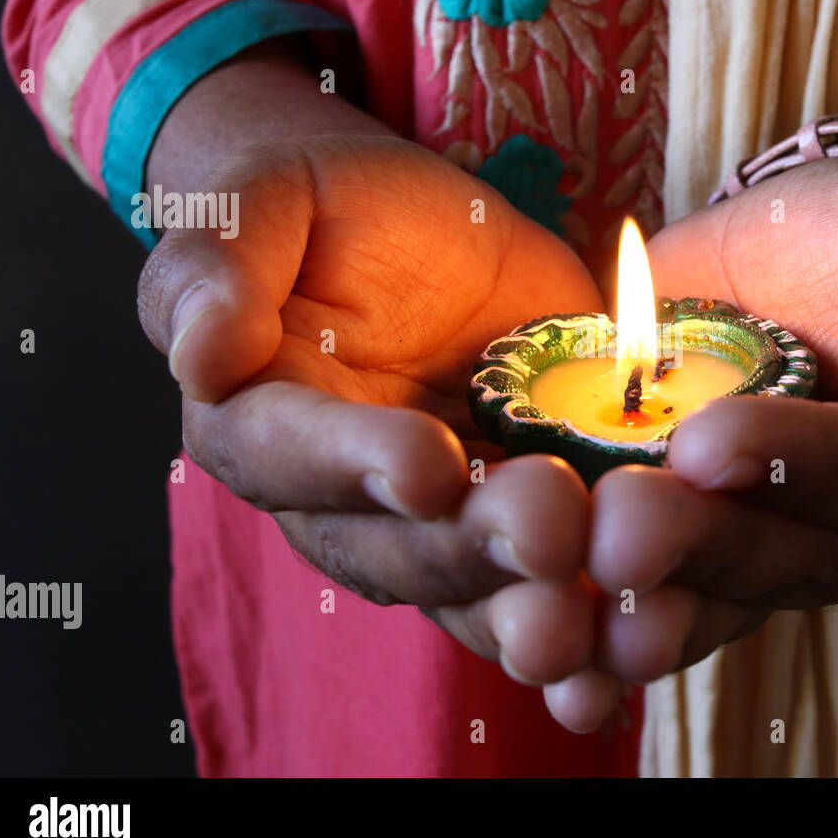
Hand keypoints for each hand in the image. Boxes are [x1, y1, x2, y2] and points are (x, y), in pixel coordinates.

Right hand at [137, 134, 615, 725]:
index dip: (353, 465)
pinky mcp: (512, 519)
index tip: (426, 466)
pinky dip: (588, 621)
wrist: (420, 231)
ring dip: (529, 611)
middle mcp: (340, 498)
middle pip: (392, 548)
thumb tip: (201, 353)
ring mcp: (432, 524)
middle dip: (470, 548)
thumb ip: (219, 259)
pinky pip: (541, 585)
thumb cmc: (328, 207)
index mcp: (261, 419)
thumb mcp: (268, 195)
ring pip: (469, 591)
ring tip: (592, 618)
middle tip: (549, 530)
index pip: (287, 454)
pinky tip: (636, 642)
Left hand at [585, 158, 837, 690]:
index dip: (796, 466)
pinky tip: (551, 662)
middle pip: (783, 555)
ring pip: (712, 594)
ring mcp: (770, 549)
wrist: (804, 243)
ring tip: (567, 604)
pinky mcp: (693, 540)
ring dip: (640, 606)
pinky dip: (601, 632)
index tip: (709, 443)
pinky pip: (656, 595)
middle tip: (616, 529)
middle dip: (697, 545)